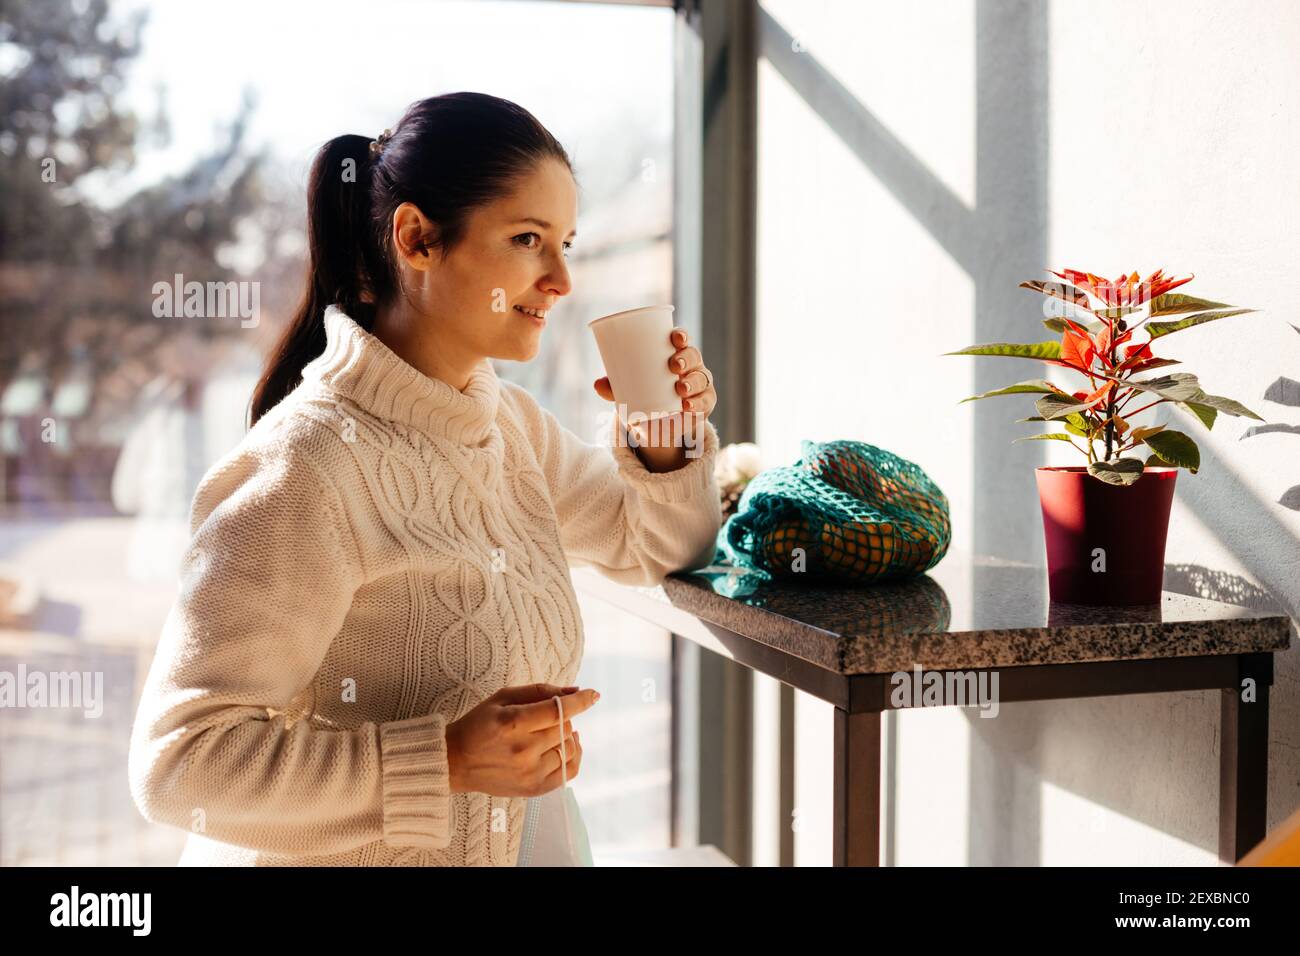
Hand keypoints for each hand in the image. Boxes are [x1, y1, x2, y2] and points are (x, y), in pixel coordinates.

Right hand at [445, 683, 598, 796]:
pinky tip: (564, 747)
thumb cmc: (479, 724)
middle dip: (562, 717)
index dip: (580, 701)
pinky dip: (573, 756)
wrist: (455, 762)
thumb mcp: (502, 698)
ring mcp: (530, 772)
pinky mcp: (533, 789)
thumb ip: (540, 691)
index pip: (558, 710)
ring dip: (566, 736)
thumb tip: (574, 691)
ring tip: (552, 732)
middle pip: (565, 727)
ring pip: (570, 748)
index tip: (593, 694)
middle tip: (547, 716)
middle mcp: (524, 750)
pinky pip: (569, 772)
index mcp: (513, 723)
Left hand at [594, 327, 716, 450]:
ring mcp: (700, 384)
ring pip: (701, 378)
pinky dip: (699, 404)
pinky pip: (706, 402)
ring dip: (693, 381)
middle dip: (686, 358)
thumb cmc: (646, 392)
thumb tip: (596, 385)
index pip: (681, 339)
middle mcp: (692, 366)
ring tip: (680, 388)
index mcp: (675, 354)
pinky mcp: (704, 404)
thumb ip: (614, 386)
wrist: (661, 420)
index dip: (681, 335)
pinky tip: (689, 406)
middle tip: (673, 366)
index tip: (675, 338)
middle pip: (694, 356)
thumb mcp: (629, 388)